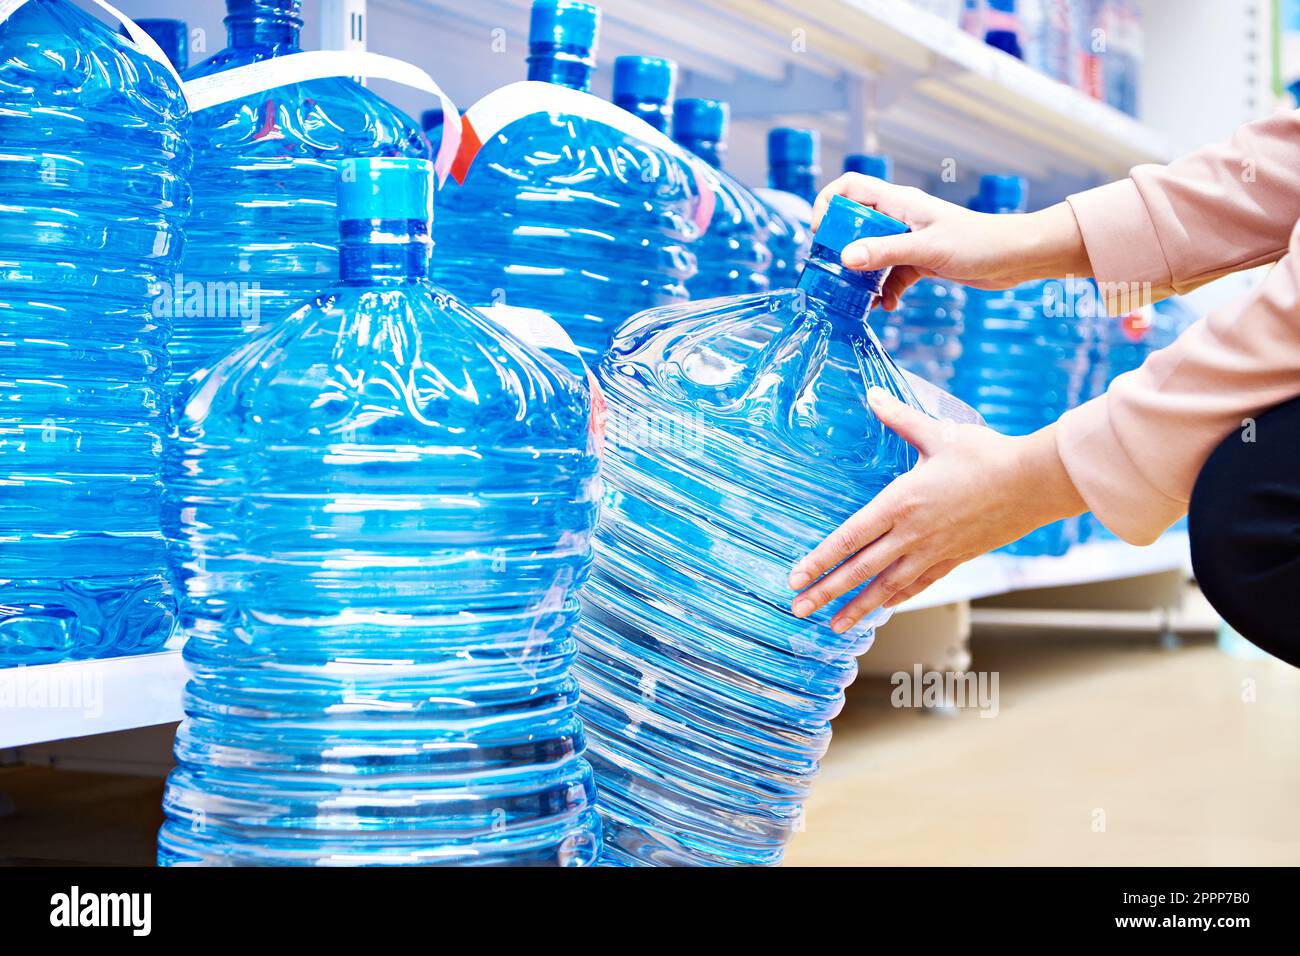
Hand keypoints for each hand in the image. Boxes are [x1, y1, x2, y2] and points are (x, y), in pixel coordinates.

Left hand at [788, 388, 1087, 631]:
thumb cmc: (988, 455)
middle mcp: (912, 534)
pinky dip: (897, 599)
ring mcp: (934, 550)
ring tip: (834, 626)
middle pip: (860, 570)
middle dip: (825, 592)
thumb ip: (899, 418)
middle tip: (798, 610)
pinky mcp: (955, 558)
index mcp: (900, 502)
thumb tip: (872, 395)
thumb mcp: (937, 433)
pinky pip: (919, 584)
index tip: (795, 578)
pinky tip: (884, 608)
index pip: (848, 538)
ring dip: (857, 607)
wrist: (1035, 482)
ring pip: (887, 587)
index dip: (819, 561)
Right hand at [810, 174, 1092, 310]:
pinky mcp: (920, 261)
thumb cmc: (979, 242)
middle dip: (840, 248)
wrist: (1016, 257)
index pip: (850, 188)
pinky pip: (890, 275)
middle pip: (854, 224)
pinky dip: (884, 290)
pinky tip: (887, 306)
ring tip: (857, 296)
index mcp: (899, 202)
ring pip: (870, 253)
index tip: (821, 234)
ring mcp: (909, 240)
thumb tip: (845, 258)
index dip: (828, 204)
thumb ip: (884, 253)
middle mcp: (900, 218)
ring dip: (861, 276)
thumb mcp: (926, 249)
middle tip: (833, 272)